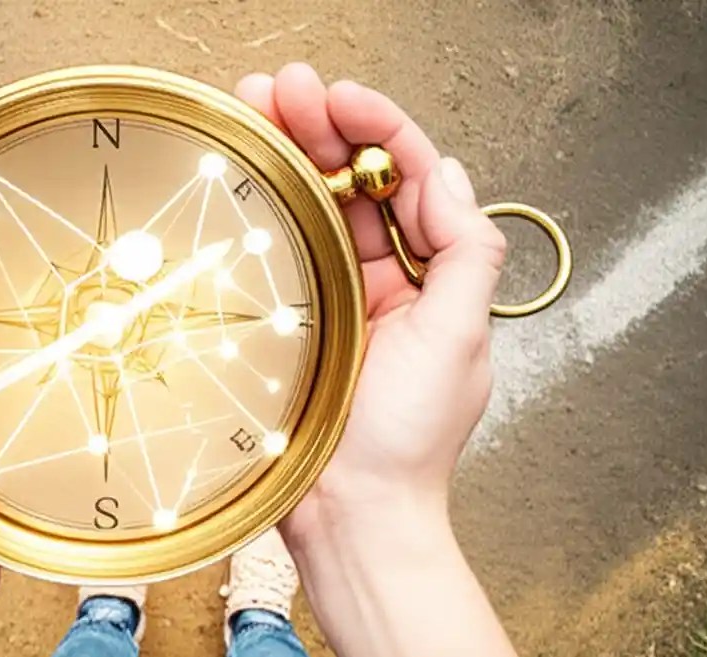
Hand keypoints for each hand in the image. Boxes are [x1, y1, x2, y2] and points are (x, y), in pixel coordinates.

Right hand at [232, 64, 505, 542]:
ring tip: (252, 107)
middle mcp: (384, 283)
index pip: (412, 180)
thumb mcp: (460, 340)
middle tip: (283, 87)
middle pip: (355, 184)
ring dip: (285, 153)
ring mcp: (333, 302)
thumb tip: (447, 174)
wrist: (351, 519)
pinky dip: (260, 209)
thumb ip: (465, 251)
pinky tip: (240, 174)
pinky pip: (276, 253)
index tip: (343, 98)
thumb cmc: (405, 447)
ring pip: (311, 209)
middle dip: (322, 127)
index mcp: (432, 280)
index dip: (380, 130)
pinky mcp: (288, 324)